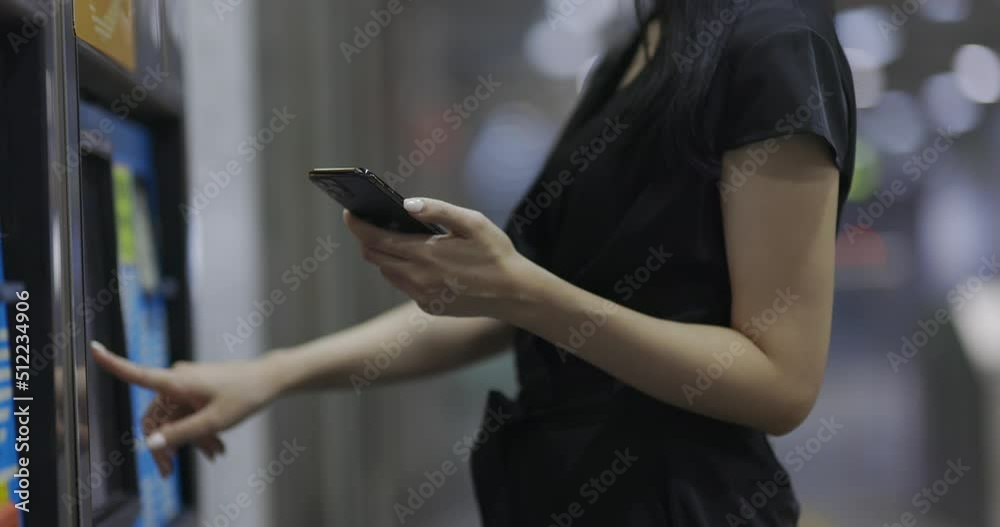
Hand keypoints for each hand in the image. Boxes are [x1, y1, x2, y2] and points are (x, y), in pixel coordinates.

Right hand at [90, 341, 282, 475]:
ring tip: (214, 455)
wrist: (271, 380)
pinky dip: (198, 430)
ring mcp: (188, 384)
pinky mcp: (198, 388)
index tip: (93, 348)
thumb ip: (182, 434)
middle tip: (170, 472)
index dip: (112, 363)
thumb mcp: (214, 421)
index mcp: (177, 382)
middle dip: (165, 442)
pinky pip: (188, 413)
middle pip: (156, 415)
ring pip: (175, 417)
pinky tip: (216, 449)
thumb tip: (151, 444)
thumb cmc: (245, 395)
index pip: (137, 373)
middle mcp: (178, 379)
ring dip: (189, 439)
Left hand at [344, 198, 541, 318]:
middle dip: (368, 239)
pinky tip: (418, 260)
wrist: (514, 294)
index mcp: (426, 254)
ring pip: (387, 273)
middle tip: (370, 222)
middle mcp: (418, 279)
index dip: (358, 225)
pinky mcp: (428, 307)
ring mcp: (422, 296)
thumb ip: (438, 210)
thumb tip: (406, 204)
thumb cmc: (496, 253)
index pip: (376, 239)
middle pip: (375, 257)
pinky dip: (403, 271)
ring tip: (393, 238)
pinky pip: (405, 285)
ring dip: (385, 256)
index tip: (349, 212)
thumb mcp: (473, 223)